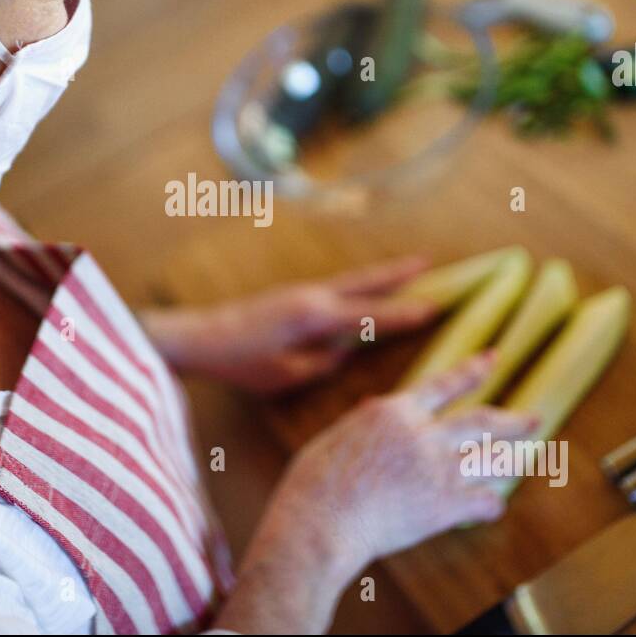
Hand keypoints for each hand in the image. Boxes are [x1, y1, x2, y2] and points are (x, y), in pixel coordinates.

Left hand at [140, 256, 439, 393]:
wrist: (200, 336)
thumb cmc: (240, 362)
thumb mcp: (286, 374)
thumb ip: (321, 362)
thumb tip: (346, 349)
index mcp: (315, 316)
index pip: (370, 314)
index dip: (402, 313)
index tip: (434, 308)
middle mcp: (313, 296)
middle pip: (366, 282)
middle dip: (401, 273)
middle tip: (432, 262)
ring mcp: (302, 291)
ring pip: (353, 281)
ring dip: (382, 275)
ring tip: (412, 268)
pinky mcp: (293, 295)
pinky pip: (338, 287)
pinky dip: (360, 285)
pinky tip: (369, 290)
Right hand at [215, 353, 537, 632]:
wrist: (321, 521)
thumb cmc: (314, 483)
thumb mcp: (336, 437)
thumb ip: (363, 422)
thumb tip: (374, 406)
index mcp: (395, 412)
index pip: (444, 384)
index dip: (472, 371)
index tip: (494, 359)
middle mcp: (424, 435)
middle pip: (481, 421)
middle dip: (512, 419)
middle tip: (535, 418)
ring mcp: (438, 470)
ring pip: (491, 459)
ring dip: (514, 457)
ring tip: (533, 454)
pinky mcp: (444, 506)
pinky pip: (483, 501)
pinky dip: (492, 503)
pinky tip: (495, 505)